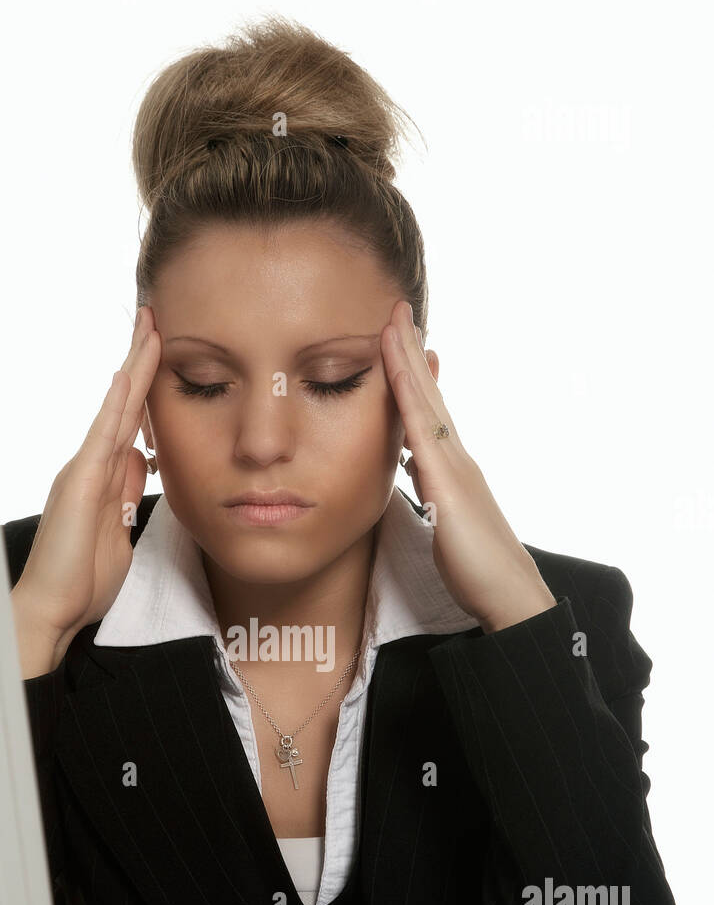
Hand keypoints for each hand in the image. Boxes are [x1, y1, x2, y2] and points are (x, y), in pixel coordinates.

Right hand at [14, 305, 161, 642]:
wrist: (51, 608)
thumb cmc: (81, 580)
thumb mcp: (120, 532)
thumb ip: (127, 496)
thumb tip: (141, 463)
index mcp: (102, 478)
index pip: (129, 422)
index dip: (145, 387)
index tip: (160, 353)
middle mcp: (90, 466)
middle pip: (122, 404)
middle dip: (140, 361)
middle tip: (155, 319)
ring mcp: (83, 471)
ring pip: (114, 409)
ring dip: (133, 369)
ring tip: (150, 328)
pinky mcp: (79, 483)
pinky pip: (101, 435)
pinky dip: (115, 405)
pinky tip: (128, 376)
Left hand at [380, 300, 556, 632]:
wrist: (509, 593)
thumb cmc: (478, 568)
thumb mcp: (446, 522)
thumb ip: (432, 493)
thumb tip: (414, 473)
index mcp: (452, 468)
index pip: (429, 413)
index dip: (414, 377)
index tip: (402, 345)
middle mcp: (456, 457)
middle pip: (430, 394)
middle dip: (413, 352)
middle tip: (399, 312)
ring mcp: (454, 464)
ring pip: (426, 401)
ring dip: (410, 360)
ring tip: (395, 322)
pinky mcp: (447, 481)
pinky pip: (421, 428)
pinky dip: (407, 394)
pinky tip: (395, 370)